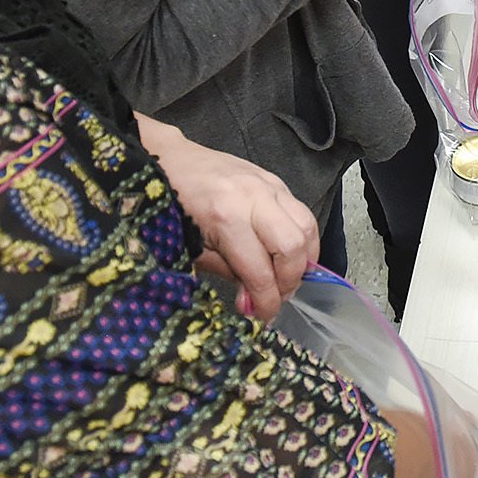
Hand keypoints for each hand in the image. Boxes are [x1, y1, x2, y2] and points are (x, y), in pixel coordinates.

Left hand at [140, 118, 319, 321]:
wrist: (170, 160)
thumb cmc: (172, 206)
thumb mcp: (191, 248)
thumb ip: (226, 272)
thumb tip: (251, 302)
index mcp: (226, 218)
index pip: (259, 271)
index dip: (266, 301)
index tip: (263, 317)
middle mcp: (255, 199)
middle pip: (293, 248)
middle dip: (289, 282)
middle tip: (276, 298)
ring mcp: (270, 186)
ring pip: (306, 228)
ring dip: (304, 260)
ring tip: (287, 278)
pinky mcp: (276, 181)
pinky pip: (302, 213)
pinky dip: (303, 239)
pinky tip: (291, 255)